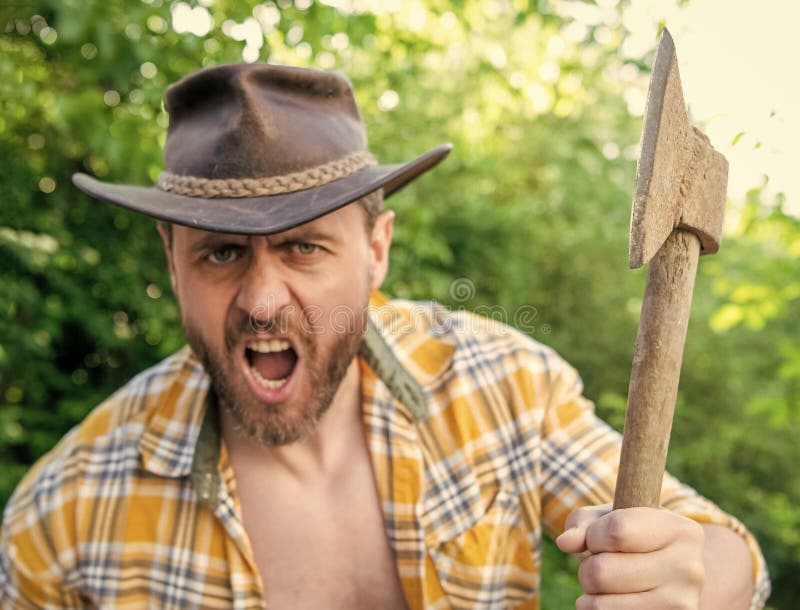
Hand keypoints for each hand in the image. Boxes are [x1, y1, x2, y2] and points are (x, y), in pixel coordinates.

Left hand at [555, 505, 704, 609]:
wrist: (671, 576)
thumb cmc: (632, 539)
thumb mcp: (610, 518)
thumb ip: (583, 524)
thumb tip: (565, 543)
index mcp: (680, 530)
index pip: (616, 530)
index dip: (593, 535)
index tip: (598, 537)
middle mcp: (688, 568)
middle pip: (602, 571)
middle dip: (587, 567)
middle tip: (600, 564)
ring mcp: (681, 604)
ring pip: (601, 604)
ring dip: (591, 593)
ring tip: (607, 584)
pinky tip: (611, 601)